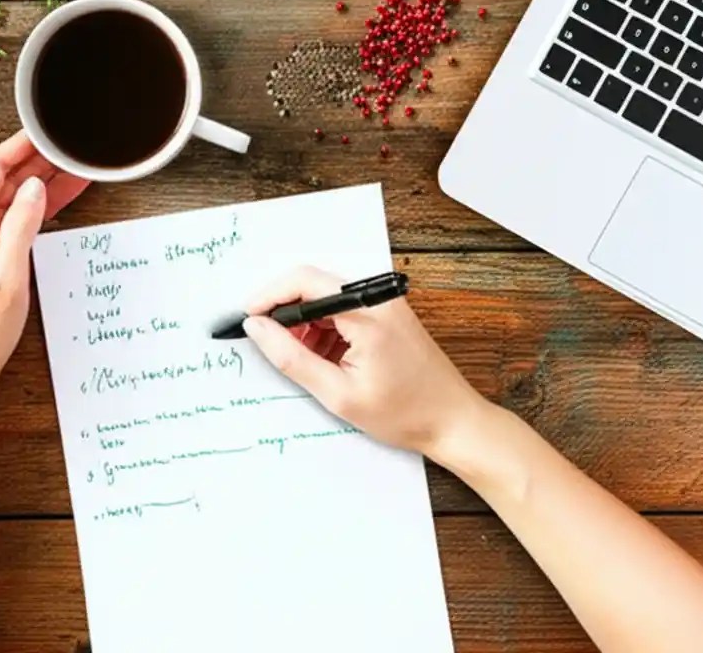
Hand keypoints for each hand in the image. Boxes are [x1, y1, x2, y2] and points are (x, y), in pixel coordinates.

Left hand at [0, 131, 88, 406]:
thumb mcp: (8, 277)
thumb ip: (21, 227)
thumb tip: (33, 187)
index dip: (21, 145)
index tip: (48, 129)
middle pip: (3, 182)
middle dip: (37, 161)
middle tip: (71, 146)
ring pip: (11, 203)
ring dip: (41, 185)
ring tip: (76, 169)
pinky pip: (12, 226)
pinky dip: (36, 212)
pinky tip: (58, 204)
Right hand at [243, 266, 485, 456]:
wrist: (453, 421)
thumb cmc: (405, 413)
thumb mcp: (338, 393)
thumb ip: (291, 358)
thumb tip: (257, 329)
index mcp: (367, 313)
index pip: (304, 280)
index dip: (268, 296)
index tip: (248, 319)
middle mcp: (378, 298)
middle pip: (314, 286)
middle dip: (286, 315)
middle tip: (272, 347)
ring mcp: (386, 304)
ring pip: (327, 299)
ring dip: (306, 326)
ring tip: (308, 365)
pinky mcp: (389, 314)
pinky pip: (345, 310)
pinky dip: (326, 331)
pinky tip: (327, 362)